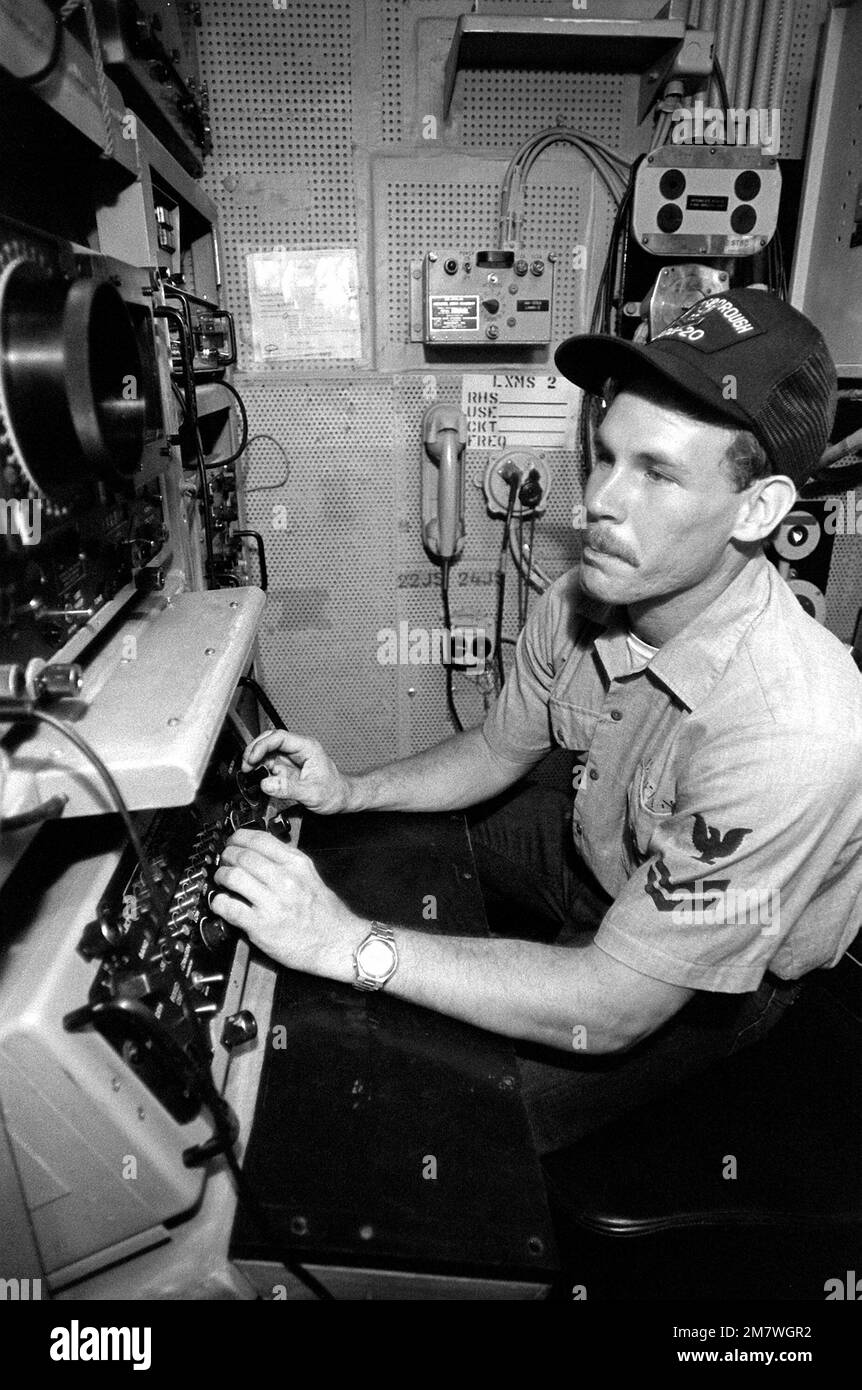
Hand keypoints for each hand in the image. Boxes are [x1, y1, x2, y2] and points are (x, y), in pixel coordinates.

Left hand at [211, 829, 359, 976]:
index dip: (238, 838)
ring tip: (221, 880)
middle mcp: (285, 879)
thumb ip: (287, 862)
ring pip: (233, 877)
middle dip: (226, 857)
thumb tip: (260, 853)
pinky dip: (219, 902)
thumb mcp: (310, 876)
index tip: (232, 842)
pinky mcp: (261, 925)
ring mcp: (272, 902)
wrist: (336, 943)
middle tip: (223, 861)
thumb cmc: (325, 915)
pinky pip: (229, 907)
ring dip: (221, 877)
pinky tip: (221, 902)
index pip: (259, 839)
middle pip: (242, 856)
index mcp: (296, 864)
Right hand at [242, 730, 352, 813]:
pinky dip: (258, 768)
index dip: (262, 746)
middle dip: (254, 750)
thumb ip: (288, 789)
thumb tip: (266, 784)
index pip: (279, 737)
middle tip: (246, 765)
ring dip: (254, 759)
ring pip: (267, 751)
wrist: (341, 799)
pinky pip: (268, 764)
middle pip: (269, 740)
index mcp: (306, 747)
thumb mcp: (311, 793)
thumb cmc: (333, 792)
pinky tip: (254, 776)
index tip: (252, 759)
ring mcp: (291, 759)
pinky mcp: (286, 769)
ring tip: (247, 771)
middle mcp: (297, 750)